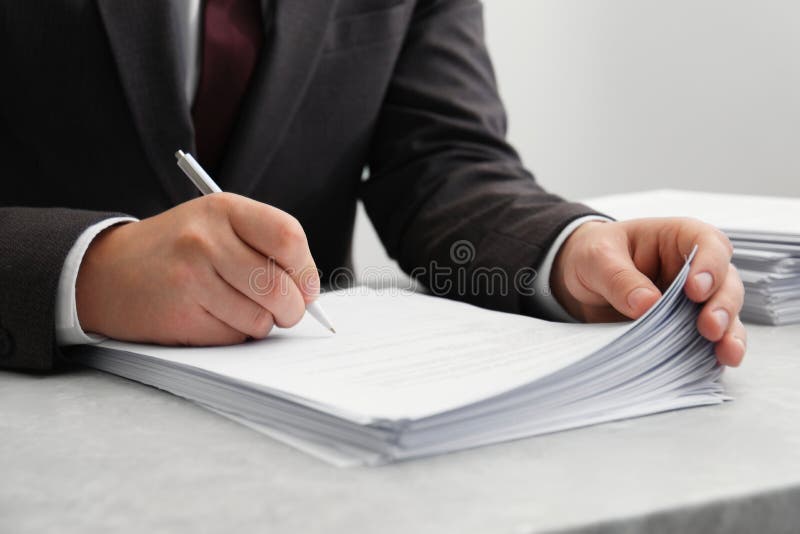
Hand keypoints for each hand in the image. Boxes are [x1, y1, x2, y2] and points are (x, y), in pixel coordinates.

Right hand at [76, 193, 319, 344]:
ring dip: (261, 323)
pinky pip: (234, 337)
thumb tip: (310, 292)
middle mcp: (206, 240)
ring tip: (238, 308)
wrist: (107, 271)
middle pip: (280, 287)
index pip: (289, 238)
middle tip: (286, 311)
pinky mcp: (181, 315)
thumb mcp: (217, 225)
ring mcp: (191, 278)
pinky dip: (233, 335)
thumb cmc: (177, 249)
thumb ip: (264, 246)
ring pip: (261, 318)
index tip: (306, 287)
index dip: (306, 270)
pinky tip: (212, 316)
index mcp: (224, 209)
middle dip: (292, 309)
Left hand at [550, 218, 745, 366]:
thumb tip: (647, 305)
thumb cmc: (594, 256)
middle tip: (710, 327)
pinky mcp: (687, 325)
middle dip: (722, 305)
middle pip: (725, 281)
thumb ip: (620, 279)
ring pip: (726, 312)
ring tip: (726, 354)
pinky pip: (711, 338)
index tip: (695, 290)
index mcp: (677, 237)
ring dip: (729, 332)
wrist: (579, 280)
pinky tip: (720, 364)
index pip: (708, 243)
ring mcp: (694, 298)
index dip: (709, 265)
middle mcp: (694, 266)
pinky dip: (717, 351)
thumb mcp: (597, 259)